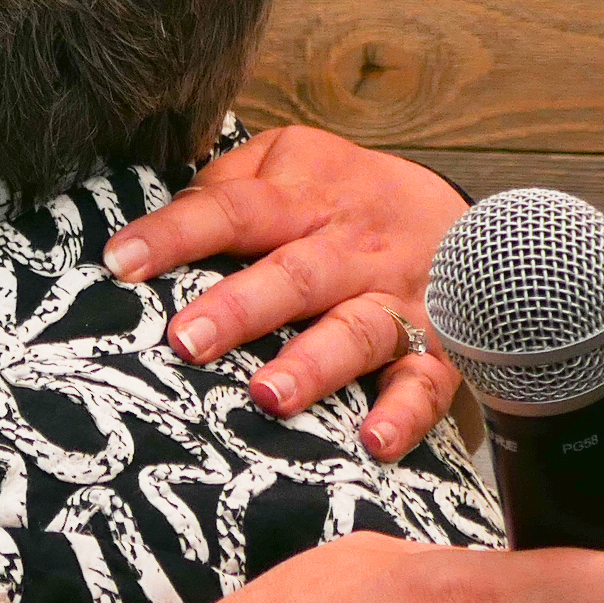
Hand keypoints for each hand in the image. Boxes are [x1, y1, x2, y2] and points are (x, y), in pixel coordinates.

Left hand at [107, 125, 467, 458]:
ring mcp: (397, 301)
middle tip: (186, 340)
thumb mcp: (295, 160)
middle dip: (240, 308)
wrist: (483, 227)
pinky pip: (426, 383)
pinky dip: (404, 414)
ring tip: (266, 396)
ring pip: (356, 330)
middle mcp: (351, 249)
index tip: (119, 262)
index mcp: (307, 197)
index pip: (234, 210)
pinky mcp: (439, 350)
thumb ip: (232, 183)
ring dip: (314, 364)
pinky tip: (372, 442)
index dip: (176, 234)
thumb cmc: (354, 198)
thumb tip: (163, 215)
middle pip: (294, 275)